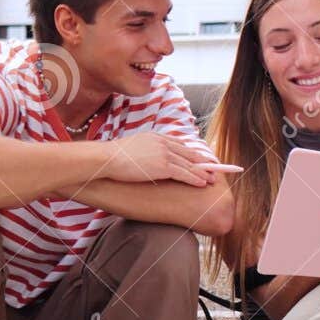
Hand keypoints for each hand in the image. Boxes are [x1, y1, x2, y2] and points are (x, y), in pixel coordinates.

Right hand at [103, 132, 235, 186]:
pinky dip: (195, 178)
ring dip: (203, 172)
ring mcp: (163, 153)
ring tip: (212, 178)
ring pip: (189, 164)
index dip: (191, 153)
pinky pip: (184, 173)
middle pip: (188, 152)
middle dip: (203, 161)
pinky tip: (202, 183)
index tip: (201, 159)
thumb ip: (144, 151)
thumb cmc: (112, 157)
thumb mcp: (131, 148)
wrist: (105, 158)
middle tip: (214, 168)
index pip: (179, 144)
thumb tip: (146, 159)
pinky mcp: (162, 166)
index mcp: (155, 136)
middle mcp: (162, 142)